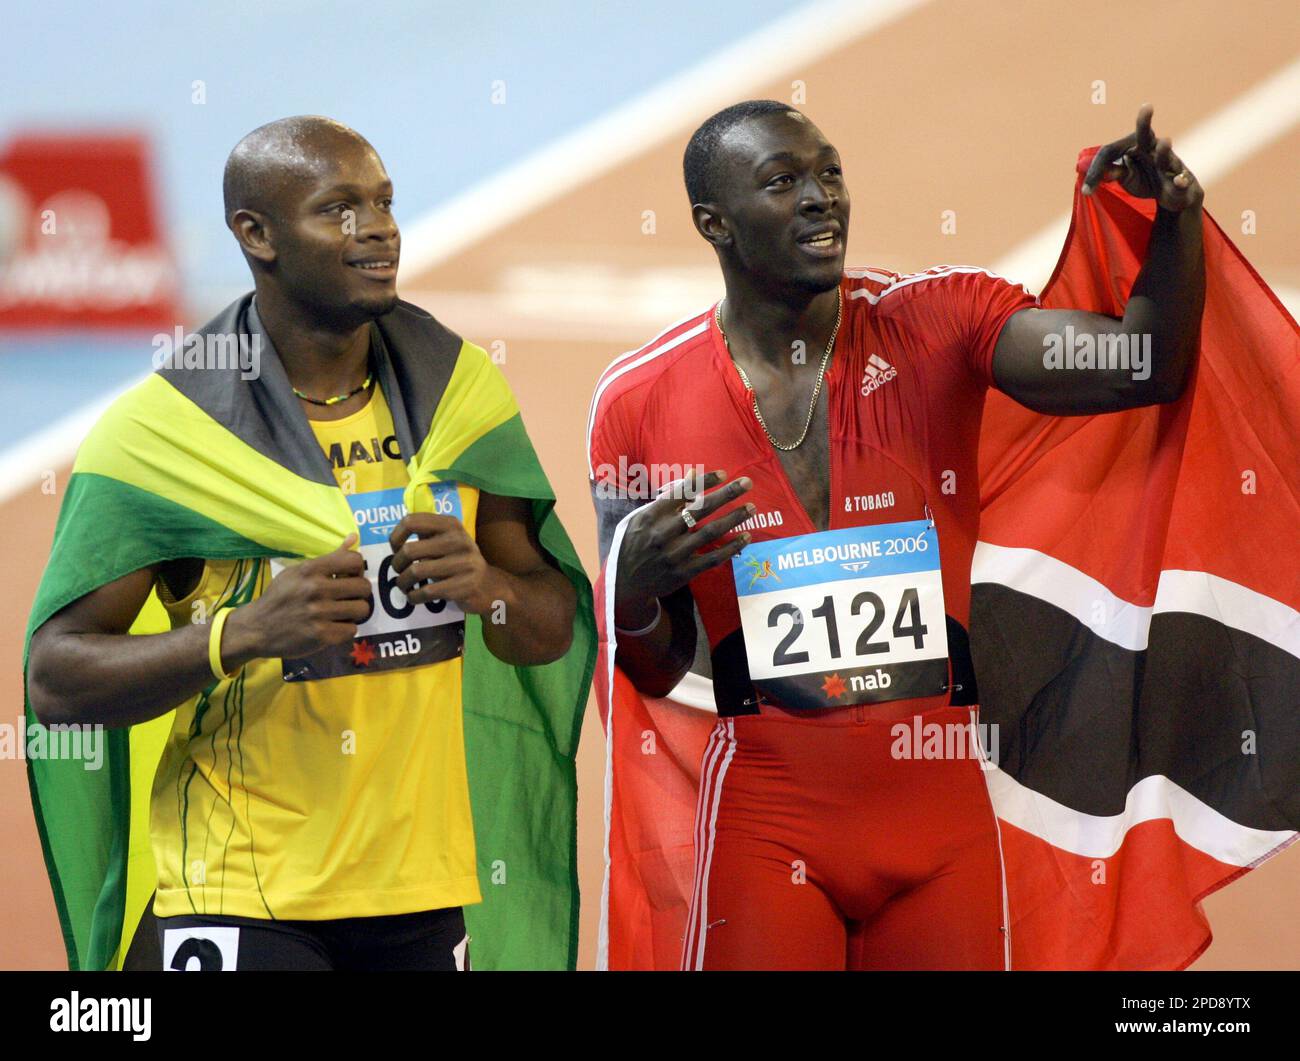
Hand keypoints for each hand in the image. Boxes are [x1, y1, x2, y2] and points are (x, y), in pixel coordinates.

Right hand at [226, 535, 370, 659]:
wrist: (257, 628)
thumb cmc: (280, 597)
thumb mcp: (298, 572)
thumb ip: (330, 557)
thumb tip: (354, 537)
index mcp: (310, 570)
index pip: (354, 560)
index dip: (357, 569)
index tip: (349, 577)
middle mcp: (316, 589)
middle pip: (363, 587)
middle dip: (359, 593)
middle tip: (347, 598)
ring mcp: (319, 614)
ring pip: (362, 609)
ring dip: (354, 612)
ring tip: (340, 613)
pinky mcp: (321, 636)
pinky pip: (352, 630)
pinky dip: (344, 630)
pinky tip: (332, 627)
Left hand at [389, 512, 496, 613]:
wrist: (489, 586)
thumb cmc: (459, 562)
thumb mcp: (447, 541)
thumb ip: (426, 535)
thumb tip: (395, 538)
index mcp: (451, 524)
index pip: (411, 522)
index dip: (396, 537)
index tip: (397, 549)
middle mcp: (458, 540)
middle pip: (409, 550)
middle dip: (397, 564)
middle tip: (399, 571)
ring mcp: (463, 563)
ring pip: (415, 572)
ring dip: (403, 582)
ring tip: (404, 586)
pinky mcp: (463, 586)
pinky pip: (426, 592)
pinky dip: (414, 597)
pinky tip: (414, 597)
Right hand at [614, 468, 754, 628]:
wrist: (625, 582)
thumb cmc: (635, 542)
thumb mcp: (642, 517)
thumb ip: (668, 498)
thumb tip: (693, 475)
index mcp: (651, 516)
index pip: (682, 492)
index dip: (704, 481)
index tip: (723, 474)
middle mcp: (663, 533)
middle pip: (701, 509)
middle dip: (726, 494)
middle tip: (747, 483)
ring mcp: (675, 554)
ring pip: (710, 532)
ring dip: (733, 518)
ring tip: (751, 508)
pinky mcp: (684, 572)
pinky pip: (713, 557)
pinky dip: (731, 548)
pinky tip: (746, 537)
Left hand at [1082, 104, 1202, 211]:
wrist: (1172, 194)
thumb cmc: (1144, 178)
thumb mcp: (1125, 176)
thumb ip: (1113, 171)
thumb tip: (1096, 169)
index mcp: (1136, 145)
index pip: (1111, 151)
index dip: (1096, 169)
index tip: (1085, 190)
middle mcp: (1153, 149)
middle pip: (1146, 134)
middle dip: (1145, 121)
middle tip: (1147, 107)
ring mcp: (1168, 163)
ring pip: (1165, 155)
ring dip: (1164, 150)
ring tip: (1166, 141)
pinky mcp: (1181, 179)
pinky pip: (1181, 180)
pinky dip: (1180, 182)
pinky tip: (1179, 182)